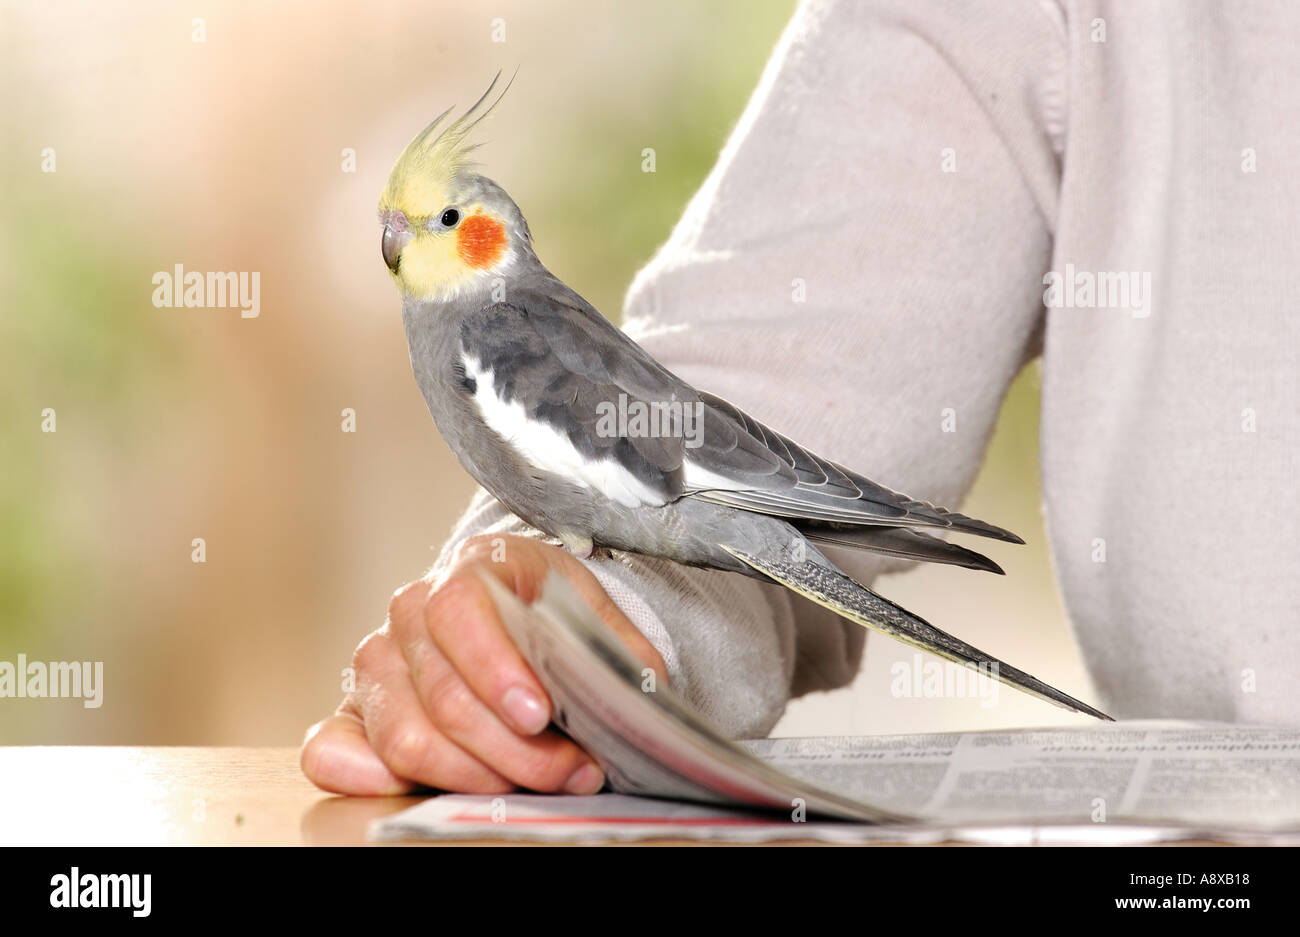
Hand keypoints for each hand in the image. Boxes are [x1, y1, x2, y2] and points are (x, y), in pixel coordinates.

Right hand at [301, 534, 666, 795]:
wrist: (523, 618)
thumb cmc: (555, 618)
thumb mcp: (597, 615)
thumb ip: (619, 648)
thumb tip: (640, 684)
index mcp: (470, 570)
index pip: (457, 613)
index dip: (494, 670)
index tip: (538, 714)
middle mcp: (411, 611)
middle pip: (442, 695)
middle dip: (514, 751)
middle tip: (573, 769)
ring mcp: (377, 664)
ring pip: (405, 737)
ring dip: (475, 777)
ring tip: (534, 782)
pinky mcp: (355, 713)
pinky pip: (331, 753)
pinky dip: (377, 782)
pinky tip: (432, 789)